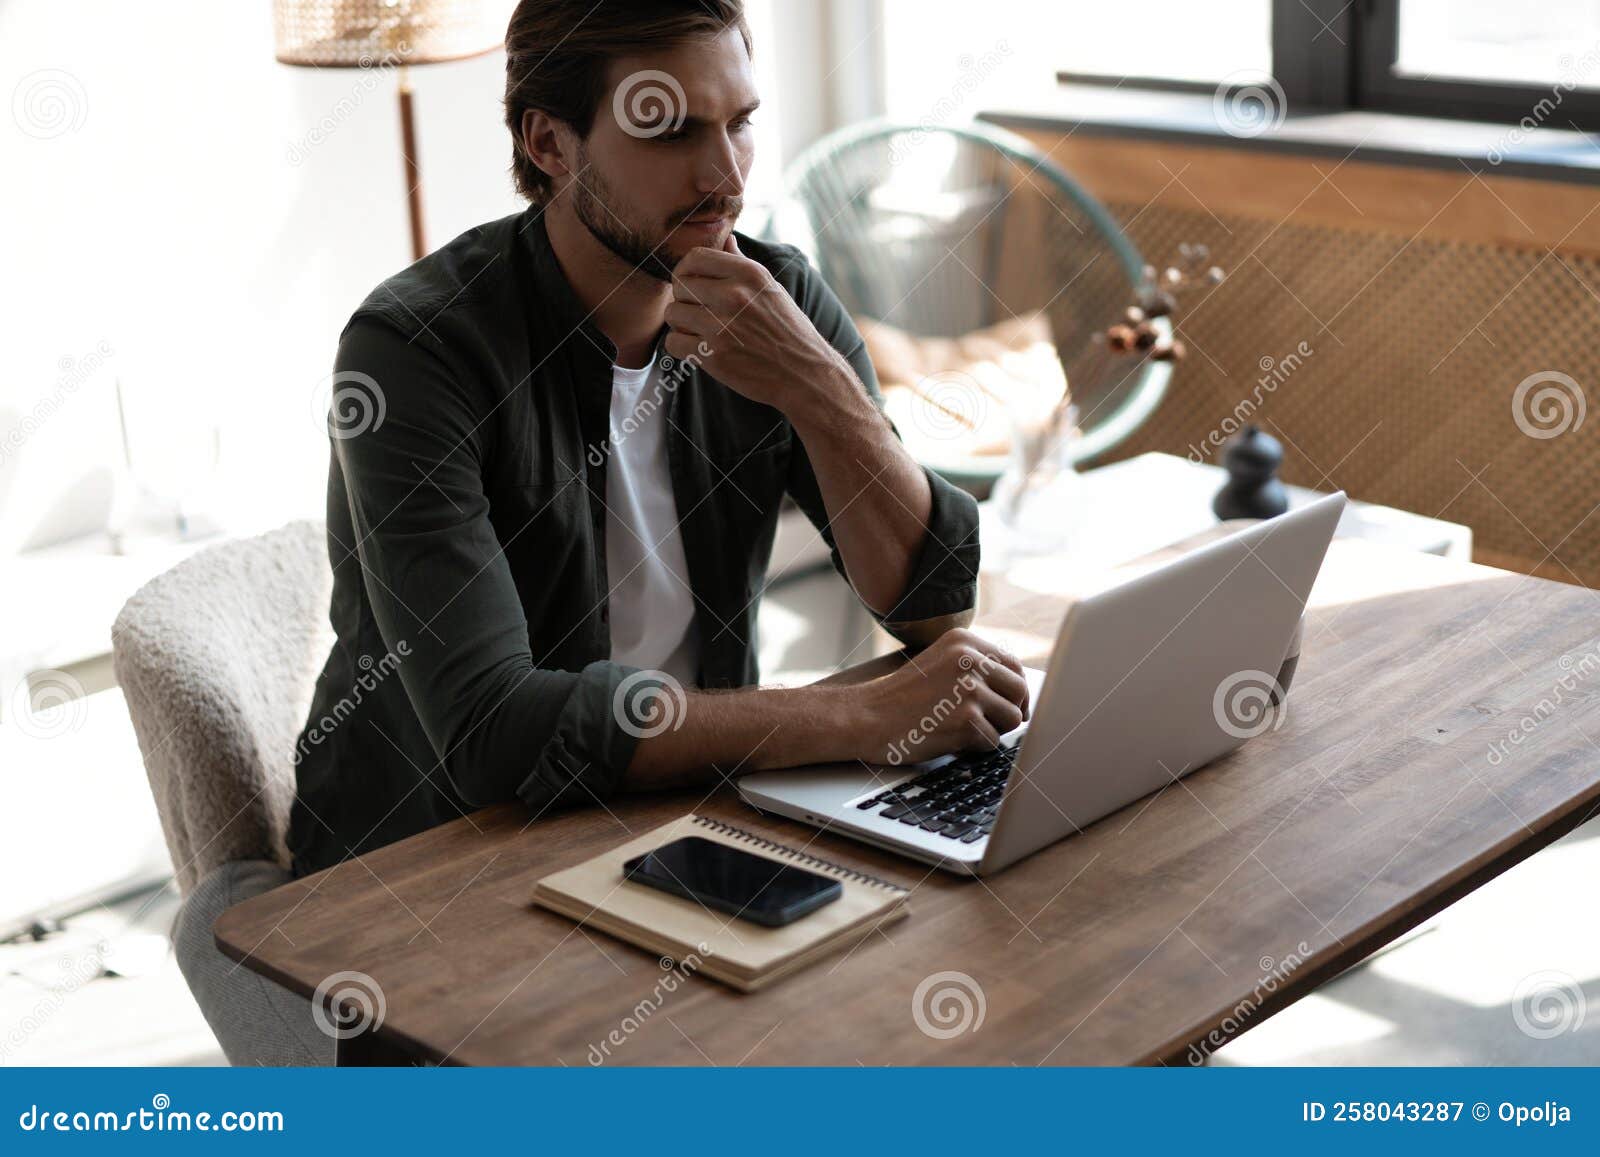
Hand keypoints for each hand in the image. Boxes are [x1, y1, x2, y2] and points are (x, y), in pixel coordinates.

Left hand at [664, 233, 850, 411]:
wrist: (805, 374)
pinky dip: (681, 347)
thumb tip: (726, 239)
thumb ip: (742, 264)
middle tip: (696, 311)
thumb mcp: (771, 288)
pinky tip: (699, 348)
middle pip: (680, 284)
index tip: (690, 282)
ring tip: (699, 330)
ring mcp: (722, 327)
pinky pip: (673, 342)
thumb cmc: (789, 331)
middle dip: (683, 297)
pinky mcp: (713, 356)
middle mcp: (734, 296)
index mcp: (749, 274)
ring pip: (673, 313)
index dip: (685, 269)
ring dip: (680, 323)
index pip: (695, 257)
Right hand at [853, 629, 1030, 765]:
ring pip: (1012, 718)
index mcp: (964, 641)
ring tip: (963, 730)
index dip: (1016, 690)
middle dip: (1011, 711)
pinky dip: (975, 748)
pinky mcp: (967, 719)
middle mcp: (969, 659)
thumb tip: (1021, 695)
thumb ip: (976, 669)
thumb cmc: (902, 698)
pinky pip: (992, 741)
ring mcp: (969, 689)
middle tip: (992, 724)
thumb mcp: (939, 665)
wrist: (865, 718)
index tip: (1011, 705)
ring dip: (993, 730)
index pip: (1013, 665)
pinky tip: (949, 739)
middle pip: (1019, 691)